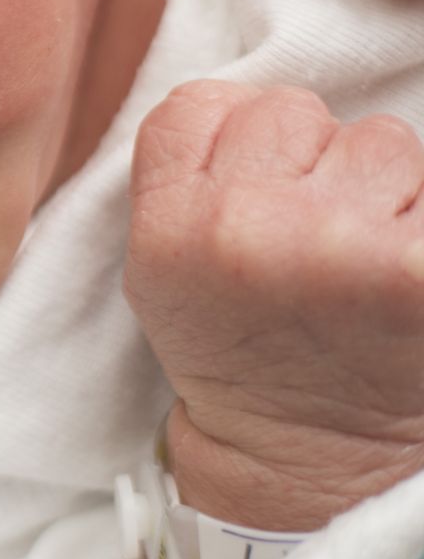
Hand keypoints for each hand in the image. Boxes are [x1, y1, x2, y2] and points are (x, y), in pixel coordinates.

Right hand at [127, 80, 423, 523]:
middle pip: (293, 112)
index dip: (234, 141)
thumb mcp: (159, 266)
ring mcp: (336, 246)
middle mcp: (243, 228)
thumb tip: (248, 97)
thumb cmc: (239, 350)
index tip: (249, 194)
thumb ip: (183, 172)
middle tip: (312, 239)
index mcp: (168, 225)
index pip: (200, 104)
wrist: (310, 461)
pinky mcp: (416, 271)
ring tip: (365, 258)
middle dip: (313, 162)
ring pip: (380, 140)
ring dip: (385, 189)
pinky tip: (404, 271)